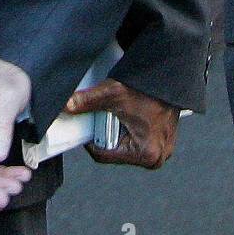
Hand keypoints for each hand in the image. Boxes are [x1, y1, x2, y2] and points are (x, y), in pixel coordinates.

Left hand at [64, 78, 179, 168]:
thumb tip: (64, 105)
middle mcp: (156, 157)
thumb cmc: (147, 88)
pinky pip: (137, 141)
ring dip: (117, 133)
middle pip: (115, 152)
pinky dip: (128, 131)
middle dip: (106, 135)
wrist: (169, 77)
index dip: (90, 140)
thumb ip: (87, 101)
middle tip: (107, 116)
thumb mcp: (113, 94)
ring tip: (119, 115)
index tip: (87, 125)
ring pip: (125, 147)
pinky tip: (128, 117)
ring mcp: (161, 151)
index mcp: (146, 153)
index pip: (104, 155)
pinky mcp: (163, 142)